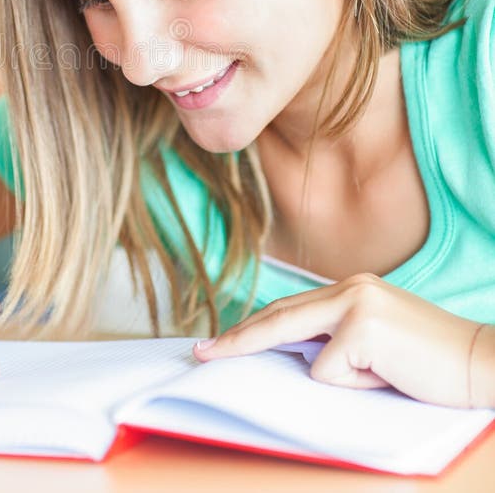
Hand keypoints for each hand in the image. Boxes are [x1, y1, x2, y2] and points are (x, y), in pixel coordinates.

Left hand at [193, 273, 492, 407]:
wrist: (483, 363)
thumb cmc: (428, 362)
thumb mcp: (374, 341)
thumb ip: (335, 338)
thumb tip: (296, 357)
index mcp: (350, 288)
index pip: (287, 308)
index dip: (251, 326)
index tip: (218, 340)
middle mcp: (348, 287)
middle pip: (278, 316)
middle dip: (238, 338)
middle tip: (203, 352)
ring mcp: (354, 303)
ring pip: (307, 348)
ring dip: (341, 373)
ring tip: (387, 367)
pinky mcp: (362, 327)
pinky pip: (332, 371)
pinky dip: (358, 384)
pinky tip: (392, 373)